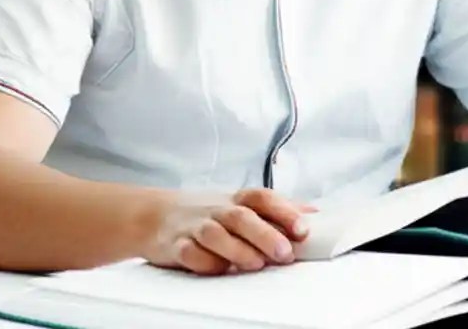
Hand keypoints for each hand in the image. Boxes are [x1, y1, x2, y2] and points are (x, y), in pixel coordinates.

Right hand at [144, 188, 315, 275]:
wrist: (153, 215)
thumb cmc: (206, 212)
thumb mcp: (239, 204)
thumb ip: (277, 210)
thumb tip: (314, 214)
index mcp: (236, 200)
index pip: (262, 198)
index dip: (284, 211)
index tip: (304, 228)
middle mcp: (216, 210)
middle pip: (241, 216)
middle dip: (265, 234)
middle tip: (285, 252)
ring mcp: (194, 227)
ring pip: (215, 234)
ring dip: (237, 249)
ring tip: (257, 263)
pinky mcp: (175, 246)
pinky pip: (189, 253)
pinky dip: (205, 262)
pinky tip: (220, 268)